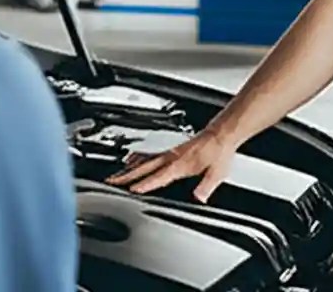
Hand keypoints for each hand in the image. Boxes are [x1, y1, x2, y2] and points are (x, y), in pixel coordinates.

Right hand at [105, 129, 236, 201]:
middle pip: (144, 168)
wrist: (222, 134)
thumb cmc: (219, 152)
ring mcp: (169, 153)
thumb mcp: (217, 173)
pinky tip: (132, 159)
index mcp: (180, 164)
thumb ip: (206, 186)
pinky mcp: (171, 151)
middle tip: (110, 181)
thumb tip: (199, 198)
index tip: (131, 189)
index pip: (158, 176)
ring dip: (129, 168)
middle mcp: (171, 158)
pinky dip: (138, 158)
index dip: (146, 184)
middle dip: (126, 176)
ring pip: (144, 161)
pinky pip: (149, 155)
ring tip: (115, 174)